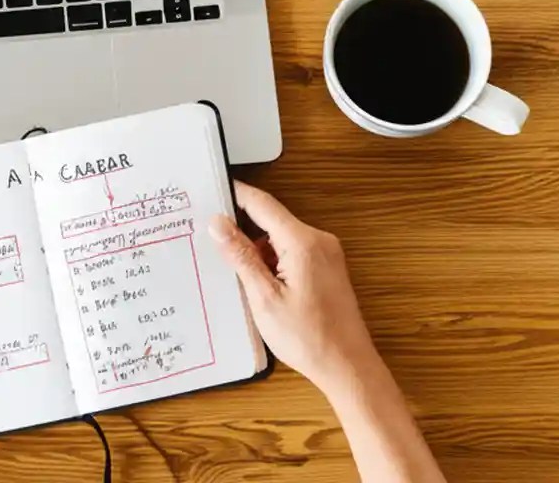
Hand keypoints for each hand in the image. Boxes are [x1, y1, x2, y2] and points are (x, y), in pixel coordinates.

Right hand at [210, 181, 376, 388]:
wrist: (347, 366)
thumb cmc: (309, 338)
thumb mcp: (264, 297)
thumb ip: (241, 256)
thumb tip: (218, 224)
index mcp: (303, 242)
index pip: (262, 204)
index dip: (235, 195)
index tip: (210, 192)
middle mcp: (319, 240)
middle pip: (271, 220)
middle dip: (242, 230)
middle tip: (215, 245)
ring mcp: (326, 253)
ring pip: (281, 237)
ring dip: (259, 250)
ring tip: (240, 278)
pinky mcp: (327, 267)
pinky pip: (293, 251)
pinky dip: (274, 261)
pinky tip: (262, 286)